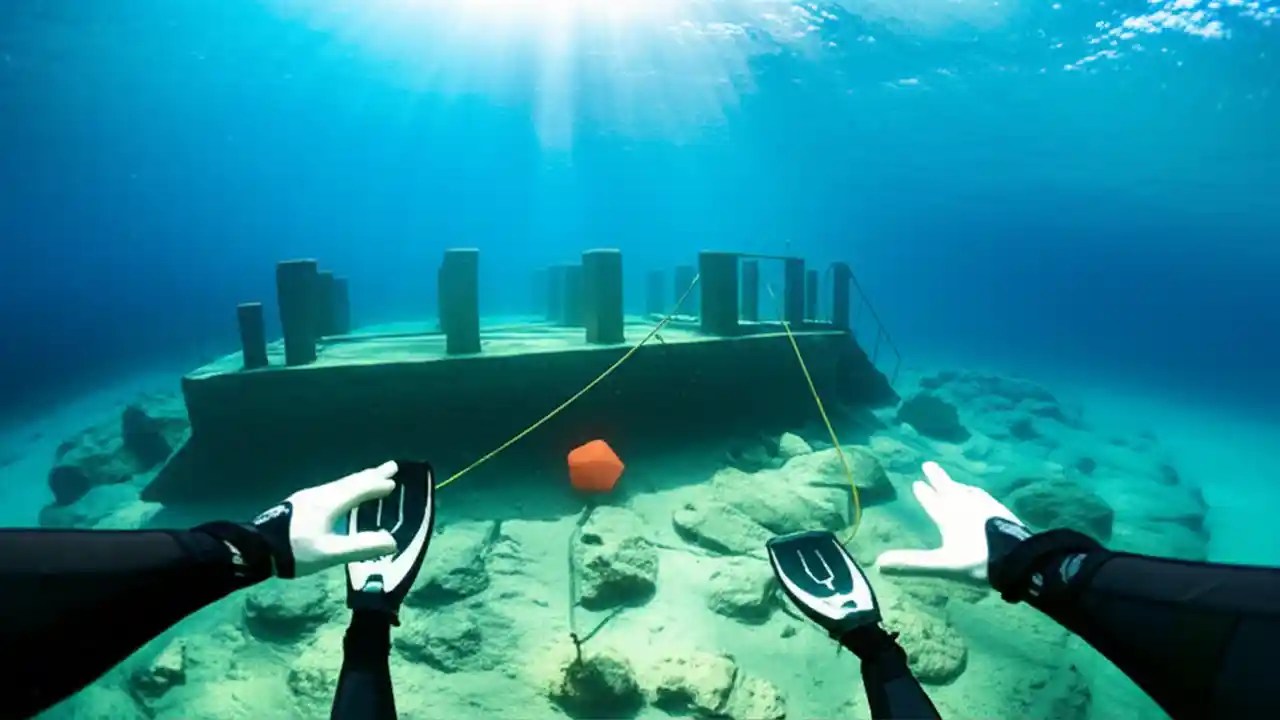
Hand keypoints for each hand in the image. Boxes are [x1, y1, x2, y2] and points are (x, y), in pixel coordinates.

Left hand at [250, 461, 400, 577]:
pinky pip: (330, 489)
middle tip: (391, 466)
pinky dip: (345, 487)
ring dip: (358, 480)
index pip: (359, 490)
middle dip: (371, 475)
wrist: (256, 549)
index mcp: (329, 504)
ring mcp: (307, 497)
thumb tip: (392, 541)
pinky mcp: (299, 504)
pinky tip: (342, 493)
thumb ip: (362, 547)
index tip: (393, 481)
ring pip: (339, 484)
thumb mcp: (330, 553)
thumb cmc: (295, 551)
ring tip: (370, 477)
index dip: (376, 486)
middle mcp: (320, 495)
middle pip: (350, 482)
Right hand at [875, 461, 1023, 580]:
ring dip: (956, 485)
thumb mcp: (942, 565)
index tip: (917, 482)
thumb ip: (912, 563)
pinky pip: (983, 495)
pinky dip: (975, 493)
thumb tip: (878, 564)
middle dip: (937, 476)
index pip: (930, 499)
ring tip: (953, 483)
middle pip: (947, 487)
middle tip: (928, 465)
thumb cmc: (977, 561)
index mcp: (947, 514)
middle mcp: (964, 504)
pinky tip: (980, 497)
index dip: (923, 492)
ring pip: (966, 490)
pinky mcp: (1001, 509)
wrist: (1019, 558)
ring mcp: (985, 504)